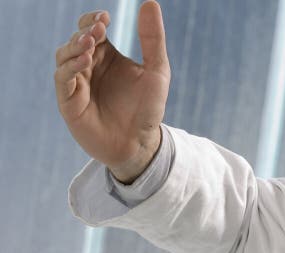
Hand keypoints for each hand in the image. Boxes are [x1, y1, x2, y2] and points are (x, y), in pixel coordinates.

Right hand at [54, 1, 169, 183]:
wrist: (143, 144)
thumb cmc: (149, 108)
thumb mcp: (157, 70)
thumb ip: (153, 39)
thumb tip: (149, 2)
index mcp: (106, 56)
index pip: (93, 29)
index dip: (94, 20)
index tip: (106, 17)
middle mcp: (89, 67)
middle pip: (77, 39)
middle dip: (86, 30)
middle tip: (100, 27)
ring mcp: (77, 84)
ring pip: (64, 55)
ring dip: (76, 45)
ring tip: (92, 42)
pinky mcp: (69, 102)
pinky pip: (63, 79)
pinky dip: (71, 67)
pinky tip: (85, 61)